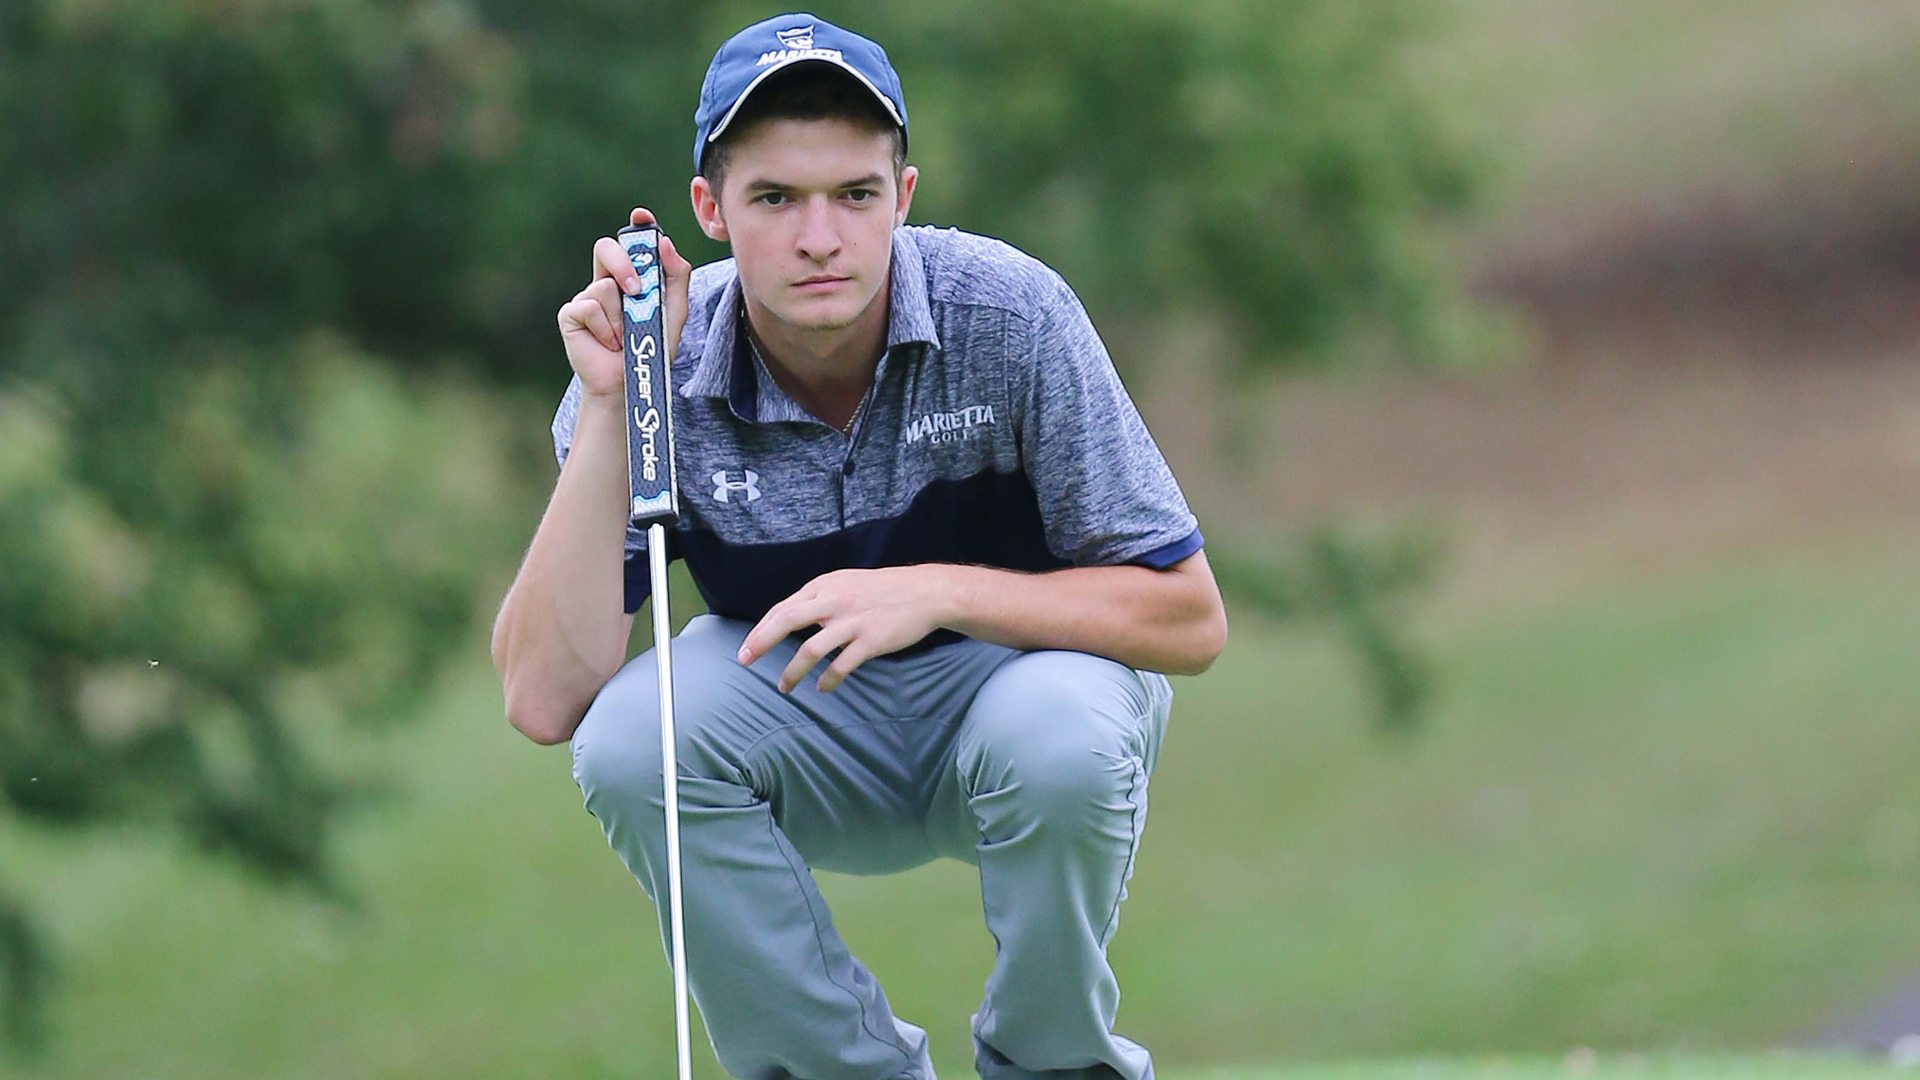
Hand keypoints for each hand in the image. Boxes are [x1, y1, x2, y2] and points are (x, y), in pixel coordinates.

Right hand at [556, 206, 691, 399]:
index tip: (641, 216)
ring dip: (621, 318)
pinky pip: (590, 309)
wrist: (630, 383)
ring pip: (604, 288)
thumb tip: (665, 242)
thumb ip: (676, 276)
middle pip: (607, 249)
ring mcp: (586, 297)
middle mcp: (606, 282)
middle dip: (623, 264)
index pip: (631, 244)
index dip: (636, 227)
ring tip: (624, 337)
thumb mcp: (674, 311)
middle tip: (636, 290)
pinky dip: (606, 330)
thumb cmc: (651, 347)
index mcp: (630, 277)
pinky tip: (608, 344)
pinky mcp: (571, 315)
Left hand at [737, 566, 959, 692]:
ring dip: (792, 672)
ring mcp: (852, 622)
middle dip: (761, 642)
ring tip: (784, 687)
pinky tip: (823, 688)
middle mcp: (834, 601)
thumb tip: (790, 617)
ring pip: (811, 649)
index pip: (782, 608)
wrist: (924, 593)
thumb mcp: (844, 583)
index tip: (746, 648)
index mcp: (824, 586)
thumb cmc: (882, 590)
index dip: (761, 629)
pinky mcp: (870, 641)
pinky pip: (841, 666)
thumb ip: (818, 598)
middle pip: (787, 621)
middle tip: (744, 661)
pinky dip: (828, 680)